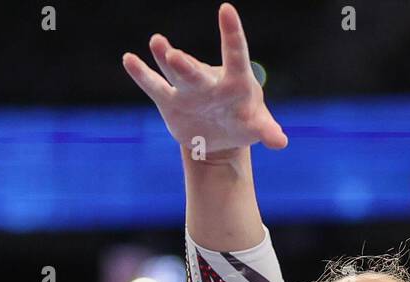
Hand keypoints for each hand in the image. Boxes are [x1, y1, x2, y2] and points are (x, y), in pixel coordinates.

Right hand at [122, 2, 287, 156]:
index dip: (232, 35)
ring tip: (156, 42)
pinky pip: (154, 85)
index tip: (226, 10)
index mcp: (235, 81)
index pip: (235, 55)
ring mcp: (188, 89)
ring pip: (174, 72)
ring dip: (164, 59)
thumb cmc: (243, 122)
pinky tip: (129, 59)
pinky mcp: (170, 101)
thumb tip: (280, 141)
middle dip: (186, 66)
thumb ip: (266, 130)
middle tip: (175, 56)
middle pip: (197, 71)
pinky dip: (142, 74)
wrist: (219, 137)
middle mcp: (209, 80)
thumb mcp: (256, 127)